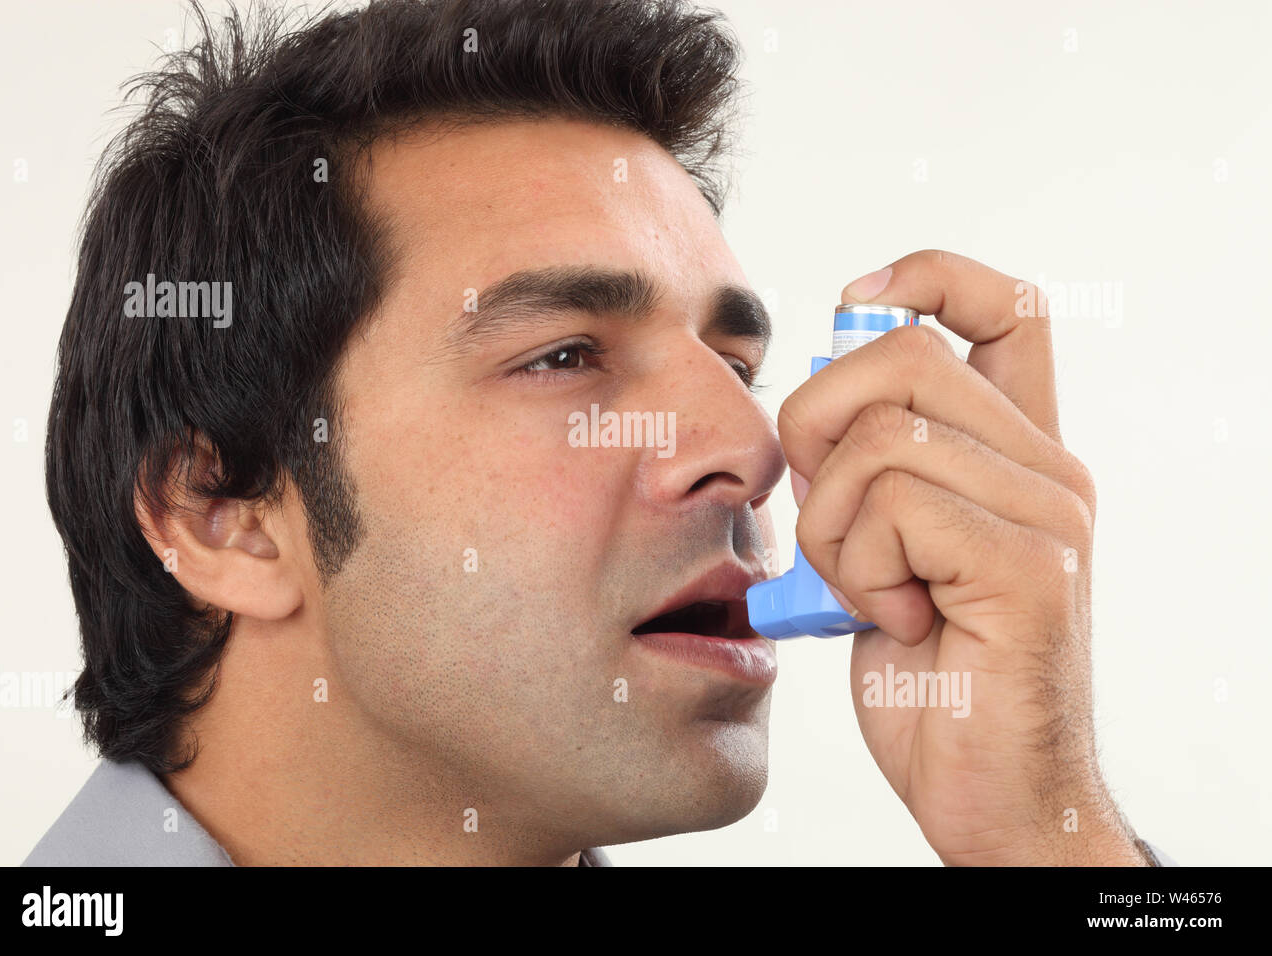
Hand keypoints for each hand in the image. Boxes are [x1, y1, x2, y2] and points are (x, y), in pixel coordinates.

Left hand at [780, 249, 1146, 864]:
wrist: (987, 794)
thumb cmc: (928, 680)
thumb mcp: (884, 552)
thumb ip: (870, 474)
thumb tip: (809, 402)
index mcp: (1017, 455)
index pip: (1007, 306)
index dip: (927, 277)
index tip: (855, 299)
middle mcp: (1047, 469)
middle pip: (900, 355)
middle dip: (818, 428)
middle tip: (831, 520)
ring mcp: (1047, 513)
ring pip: (880, 436)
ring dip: (831, 525)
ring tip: (870, 591)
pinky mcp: (1027, 567)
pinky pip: (890, 508)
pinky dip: (858, 568)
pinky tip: (897, 622)